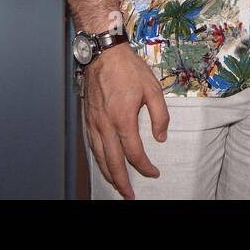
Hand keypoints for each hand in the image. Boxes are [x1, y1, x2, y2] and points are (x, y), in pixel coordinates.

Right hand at [82, 43, 169, 199]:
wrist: (104, 54)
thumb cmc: (129, 70)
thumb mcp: (153, 89)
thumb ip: (160, 115)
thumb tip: (160, 137)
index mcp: (123, 119)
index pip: (133, 153)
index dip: (144, 167)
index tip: (154, 173)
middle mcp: (105, 125)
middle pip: (112, 162)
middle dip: (122, 182)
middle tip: (130, 195)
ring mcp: (93, 123)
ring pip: (99, 157)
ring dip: (108, 174)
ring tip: (117, 186)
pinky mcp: (88, 118)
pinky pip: (92, 146)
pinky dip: (98, 160)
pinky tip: (103, 164)